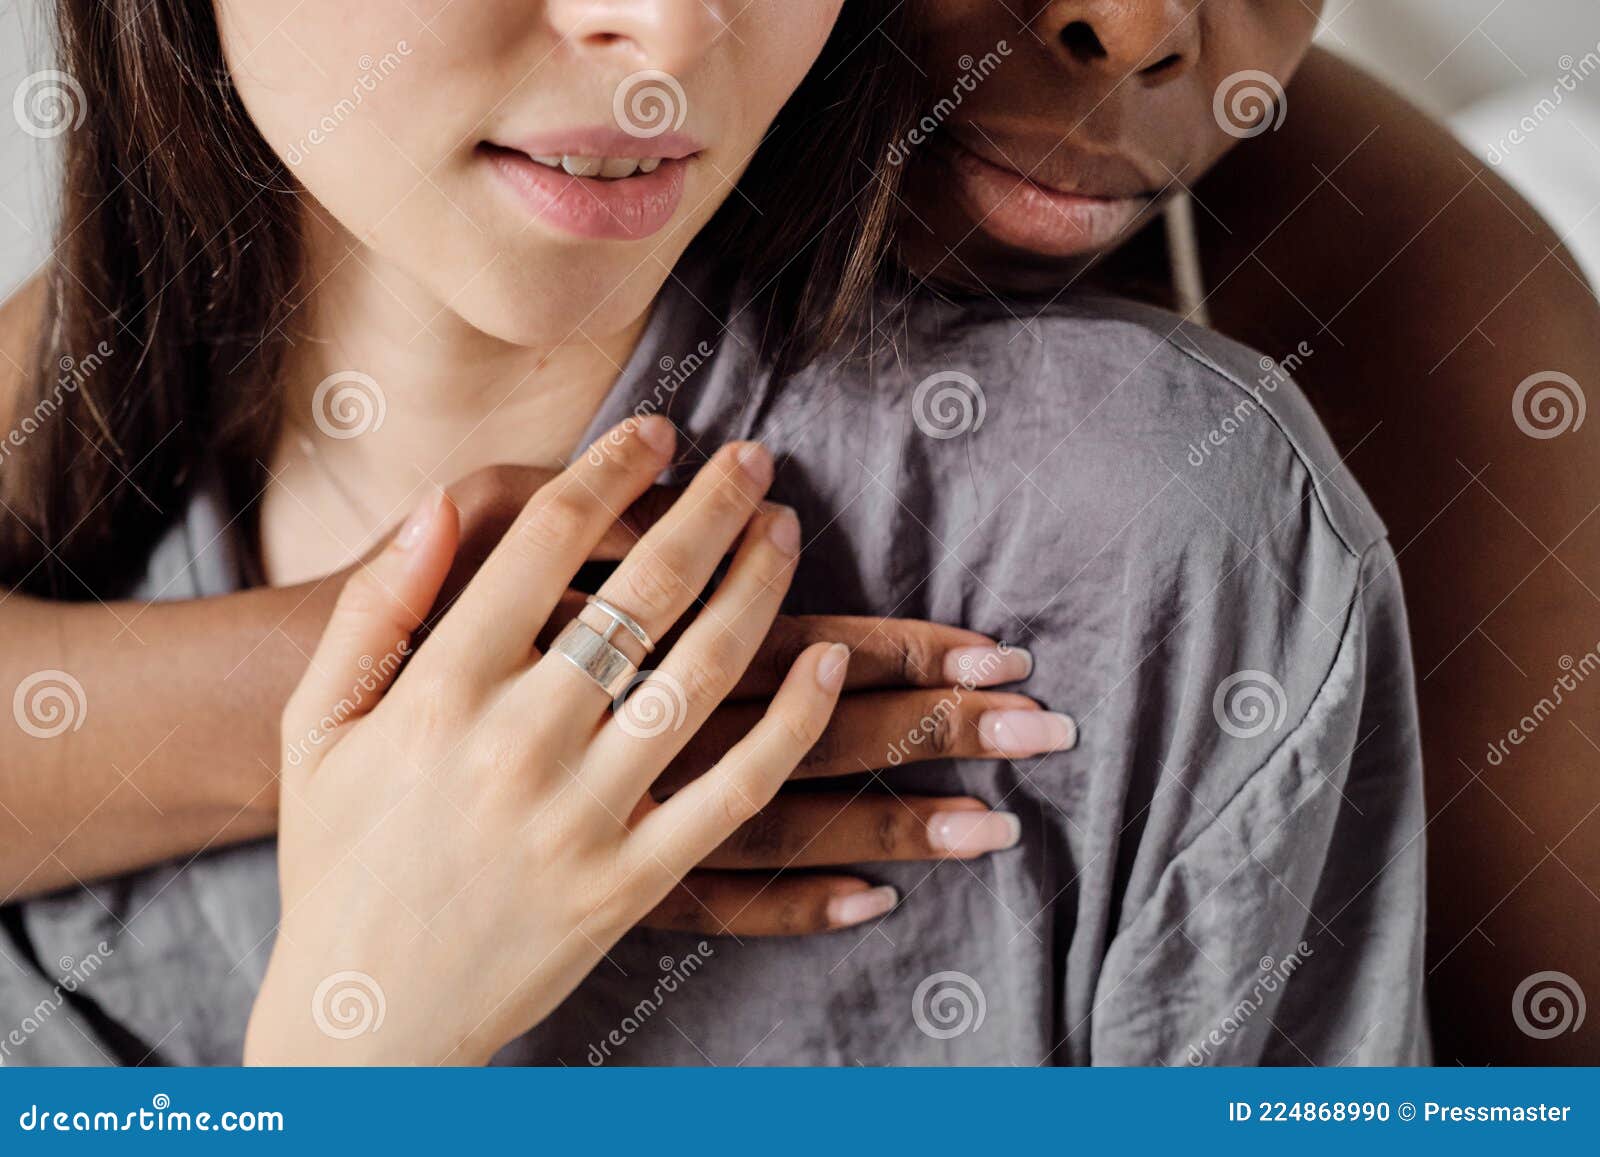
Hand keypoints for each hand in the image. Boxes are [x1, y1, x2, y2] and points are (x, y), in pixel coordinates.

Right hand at [247, 418, 848, 1063]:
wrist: (364, 1014)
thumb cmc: (338, 858)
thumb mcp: (317, 726)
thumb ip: (378, 610)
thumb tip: (439, 506)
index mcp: (442, 691)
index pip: (548, 540)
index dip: (614, 467)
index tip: (659, 432)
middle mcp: (521, 744)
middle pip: (647, 592)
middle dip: (712, 506)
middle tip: (754, 459)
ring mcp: (586, 817)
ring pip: (706, 676)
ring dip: (762, 589)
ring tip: (786, 530)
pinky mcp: (636, 883)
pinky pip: (739, 793)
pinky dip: (797, 725)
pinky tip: (828, 665)